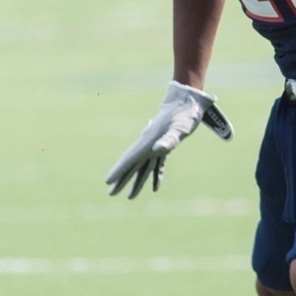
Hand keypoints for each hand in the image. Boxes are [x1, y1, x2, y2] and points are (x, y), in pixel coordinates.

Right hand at [105, 80, 232, 197]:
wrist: (188, 99)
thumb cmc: (184, 113)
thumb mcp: (180, 127)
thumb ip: (169, 139)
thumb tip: (157, 150)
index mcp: (149, 141)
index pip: (130, 159)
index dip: (119, 171)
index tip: (107, 181)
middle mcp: (150, 144)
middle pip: (133, 165)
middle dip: (122, 179)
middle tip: (111, 193)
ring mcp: (157, 144)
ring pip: (143, 166)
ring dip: (136, 181)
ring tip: (129, 196)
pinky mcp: (166, 143)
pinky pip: (157, 164)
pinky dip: (154, 175)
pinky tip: (155, 187)